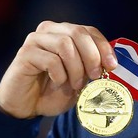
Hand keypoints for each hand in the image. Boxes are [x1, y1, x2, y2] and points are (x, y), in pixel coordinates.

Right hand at [0, 21, 117, 119]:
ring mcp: (35, 40)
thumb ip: (91, 68)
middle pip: (78, 33)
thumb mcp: (78, 79)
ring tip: (75, 84)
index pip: (89, 30)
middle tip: (95, 76)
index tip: (112, 66)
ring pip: (65, 44)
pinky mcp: (25, 53)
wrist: (25, 106)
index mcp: (63, 33)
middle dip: (91, 56)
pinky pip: (50, 60)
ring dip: (75, 68)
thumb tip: (109, 64)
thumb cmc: (51, 92)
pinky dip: (60, 75)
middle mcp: (49, 31)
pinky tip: (58, 83)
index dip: (103, 46)